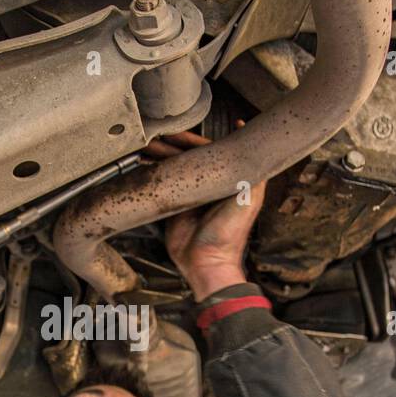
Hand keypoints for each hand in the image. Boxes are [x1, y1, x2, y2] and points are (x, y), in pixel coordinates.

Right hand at [146, 128, 266, 299]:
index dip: (191, 141)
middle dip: (171, 147)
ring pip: (172, 170)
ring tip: (145, 148)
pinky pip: (162, 187)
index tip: (178, 135)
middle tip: (156, 138)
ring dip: (158, 158)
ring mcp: (188, 197)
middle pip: (186, 158)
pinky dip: (151, 175)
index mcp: (224, 181)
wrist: (208, 261)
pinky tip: (141, 165)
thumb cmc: (230, 233)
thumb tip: (253, 146)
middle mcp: (206, 187)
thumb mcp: (250, 196)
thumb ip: (254, 170)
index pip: (206, 152)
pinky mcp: (173, 209)